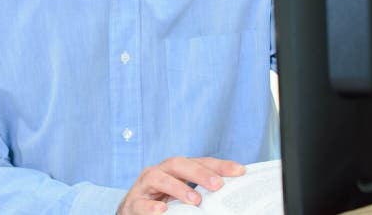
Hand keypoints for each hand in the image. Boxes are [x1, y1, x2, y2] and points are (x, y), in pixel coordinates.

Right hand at [116, 156, 244, 213]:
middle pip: (177, 164)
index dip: (218, 165)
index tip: (240, 171)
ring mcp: (143, 187)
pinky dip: (150, 207)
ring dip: (177, 187)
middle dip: (198, 172)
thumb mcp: (182, 196)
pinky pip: (140, 203)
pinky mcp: (132, 203)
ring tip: (195, 200)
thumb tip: (231, 198)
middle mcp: (158, 172)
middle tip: (218, 185)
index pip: (198, 162)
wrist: (131, 212)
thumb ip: (201, 194)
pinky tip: (162, 210)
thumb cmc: (162, 203)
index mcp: (174, 170)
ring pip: (157, 178)